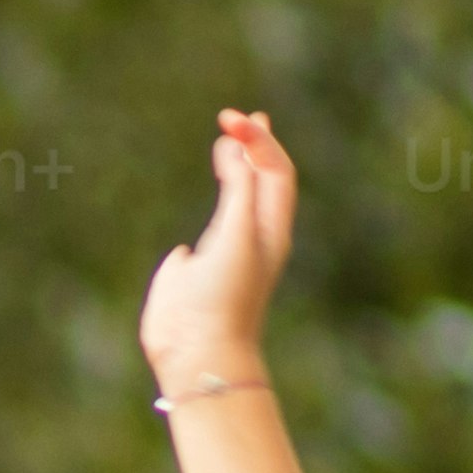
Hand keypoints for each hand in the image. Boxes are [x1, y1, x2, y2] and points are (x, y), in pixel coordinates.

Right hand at [144, 113, 295, 400]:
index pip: (275, 171)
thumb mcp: (236, 233)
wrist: (197, 354)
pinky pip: (214, 228)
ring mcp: (225, 252)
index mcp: (269, 229)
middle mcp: (252, 238)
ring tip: (229, 144)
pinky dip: (213, 206)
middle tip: (240, 118)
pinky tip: (208, 200)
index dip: (257, 141)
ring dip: (236, 171)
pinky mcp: (197, 269)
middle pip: (265, 182)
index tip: (228, 121)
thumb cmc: (223, 297)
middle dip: (255, 148)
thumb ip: (239, 187)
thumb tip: (234, 147)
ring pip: (240, 202)